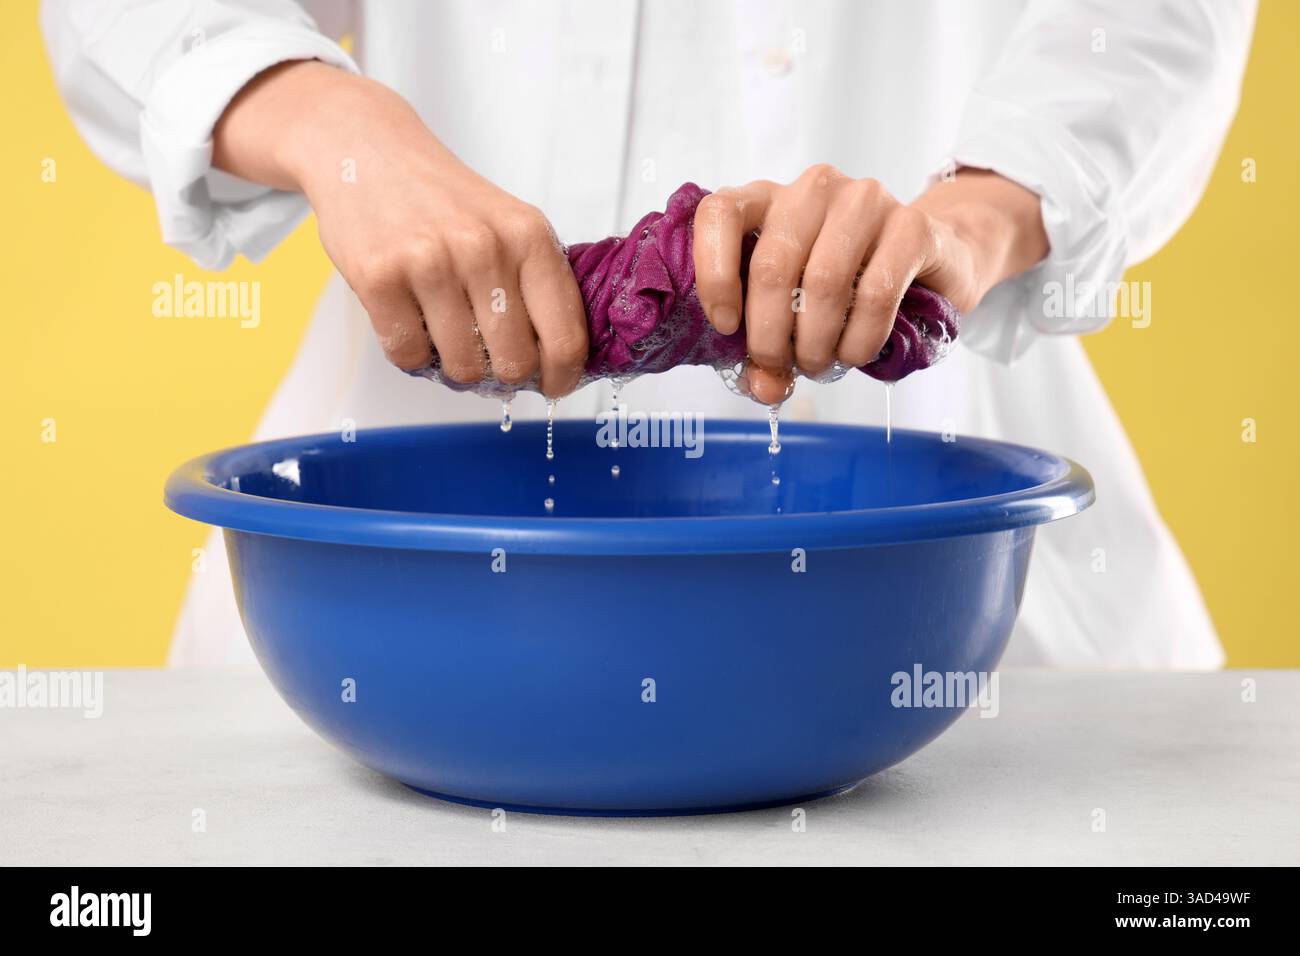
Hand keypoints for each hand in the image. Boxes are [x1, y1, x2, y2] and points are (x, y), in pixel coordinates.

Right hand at [214, 61, 587, 395]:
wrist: (367, 151)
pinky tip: (413, 321)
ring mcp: (429, 263)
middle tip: (490, 358)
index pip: (565, 338)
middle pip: (514, 364)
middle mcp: (484, 249)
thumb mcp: (510, 224)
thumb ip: (539, 285)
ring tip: (447, 333)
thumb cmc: (444, 200)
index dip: (561, 376)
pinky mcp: (379, 278)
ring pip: (463, 368)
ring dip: (455, 365)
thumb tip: (562, 362)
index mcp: (529, 237)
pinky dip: (413, 354)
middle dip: (503, 374)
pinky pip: (409, 357)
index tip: (553, 385)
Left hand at [692, 164, 1048, 403]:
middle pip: (773, 265)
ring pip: (824, 280)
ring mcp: (864, 200)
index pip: (719, 213)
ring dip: (816, 341)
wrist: (935, 258)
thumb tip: (765, 388)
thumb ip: (770, 349)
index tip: (726, 327)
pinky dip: (860, 337)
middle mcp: (812, 189)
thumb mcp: (796, 313)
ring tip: (819, 365)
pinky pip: (877, 292)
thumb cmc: (851, 284)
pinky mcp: (912, 224)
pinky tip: (856, 355)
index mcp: (767, 199)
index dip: (714, 274)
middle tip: (780, 367)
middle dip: (770, 334)